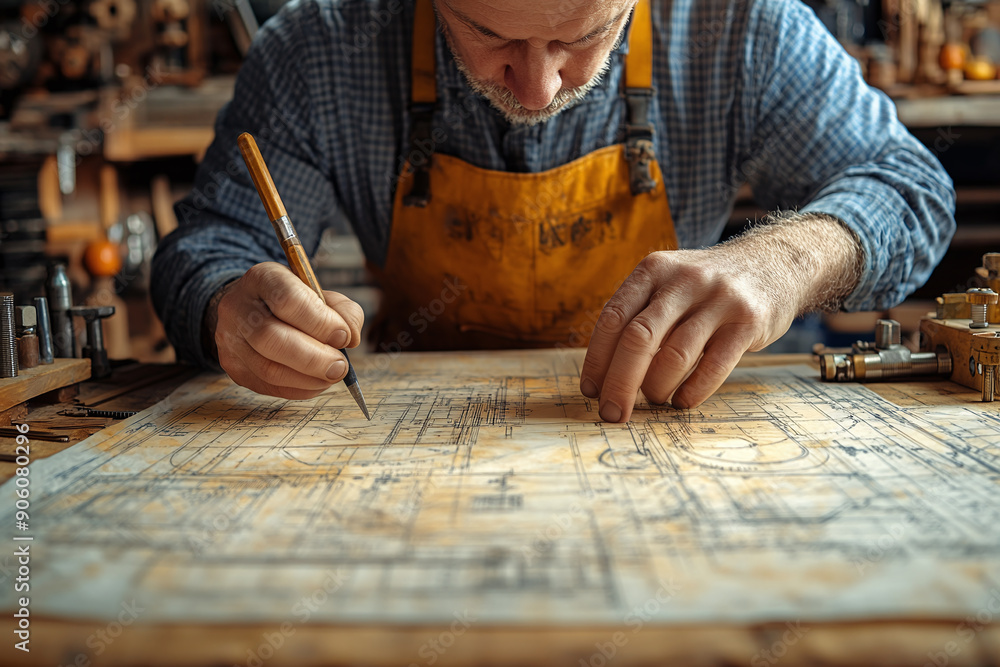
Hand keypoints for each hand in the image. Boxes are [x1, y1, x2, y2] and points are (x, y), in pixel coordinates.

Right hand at [210, 262, 363, 398]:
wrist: (250, 309)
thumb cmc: (291, 300)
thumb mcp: (319, 291)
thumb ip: (342, 310)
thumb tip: (351, 339)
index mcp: (262, 278)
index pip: (288, 300)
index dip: (321, 322)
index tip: (344, 336)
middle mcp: (238, 308)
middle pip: (271, 339)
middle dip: (314, 358)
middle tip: (341, 366)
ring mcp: (231, 340)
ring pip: (269, 370)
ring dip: (309, 378)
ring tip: (332, 374)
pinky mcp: (234, 367)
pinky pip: (269, 387)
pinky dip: (300, 388)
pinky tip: (316, 381)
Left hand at [579, 214, 862, 421]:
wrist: (774, 263)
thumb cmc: (706, 287)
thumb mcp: (668, 282)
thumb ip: (639, 315)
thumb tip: (603, 375)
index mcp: (653, 270)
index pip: (613, 318)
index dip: (597, 360)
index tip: (591, 391)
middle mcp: (682, 280)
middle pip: (638, 339)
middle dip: (619, 383)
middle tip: (612, 413)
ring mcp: (717, 299)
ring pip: (674, 355)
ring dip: (656, 388)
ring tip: (654, 399)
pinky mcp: (748, 321)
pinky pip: (713, 366)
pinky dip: (692, 391)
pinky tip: (682, 401)